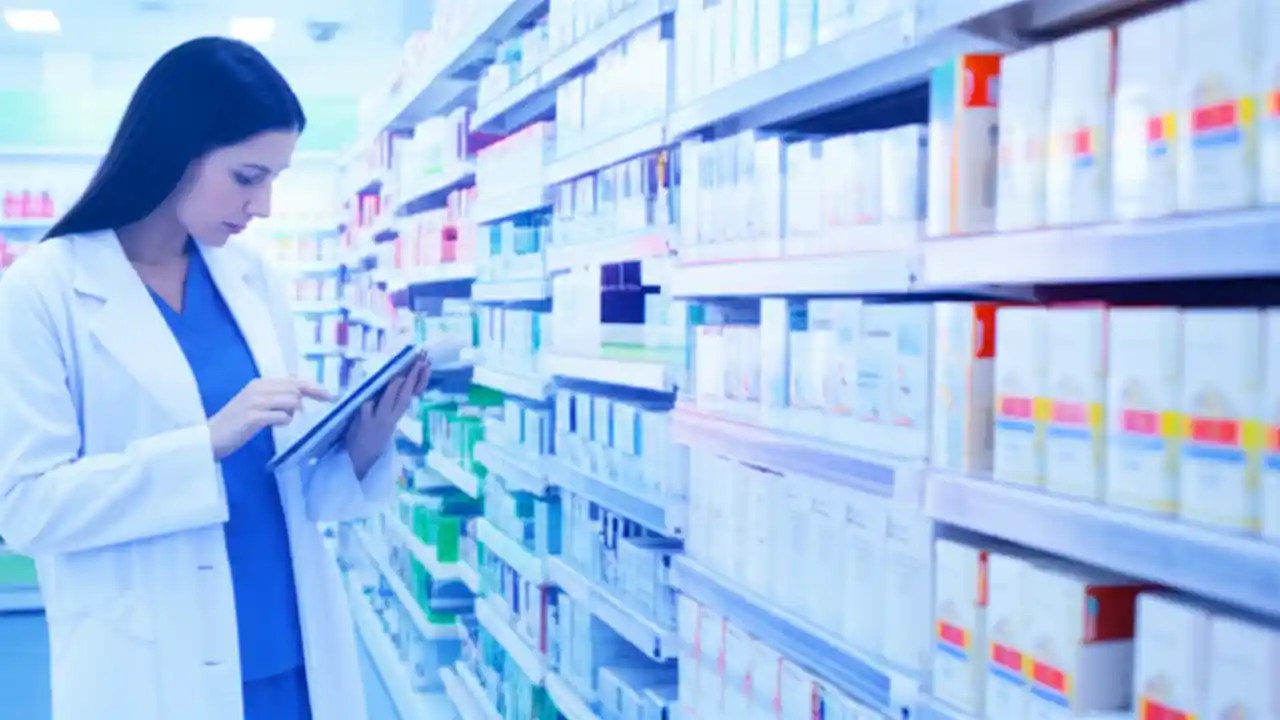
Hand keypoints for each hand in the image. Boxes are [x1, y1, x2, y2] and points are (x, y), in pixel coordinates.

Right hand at [209, 378, 332, 459]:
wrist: (209, 437)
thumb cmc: (235, 423)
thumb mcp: (256, 404)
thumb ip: (275, 397)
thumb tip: (299, 396)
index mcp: (260, 383)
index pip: (293, 380)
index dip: (313, 387)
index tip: (329, 396)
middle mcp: (258, 388)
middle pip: (295, 389)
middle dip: (304, 400)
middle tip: (303, 412)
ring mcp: (255, 402)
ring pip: (291, 401)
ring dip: (292, 413)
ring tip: (279, 420)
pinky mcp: (253, 417)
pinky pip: (281, 416)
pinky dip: (284, 421)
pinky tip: (276, 424)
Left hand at [345, 355, 430, 477]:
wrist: (357, 461)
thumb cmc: (369, 442)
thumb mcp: (385, 425)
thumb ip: (390, 408)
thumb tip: (396, 384)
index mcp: (395, 417)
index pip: (411, 395)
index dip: (419, 381)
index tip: (425, 366)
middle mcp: (389, 418)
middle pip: (404, 395)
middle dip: (412, 378)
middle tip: (420, 362)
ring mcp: (377, 420)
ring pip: (388, 400)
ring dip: (395, 387)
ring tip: (402, 375)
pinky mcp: (363, 424)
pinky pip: (366, 408)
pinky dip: (369, 403)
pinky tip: (371, 398)